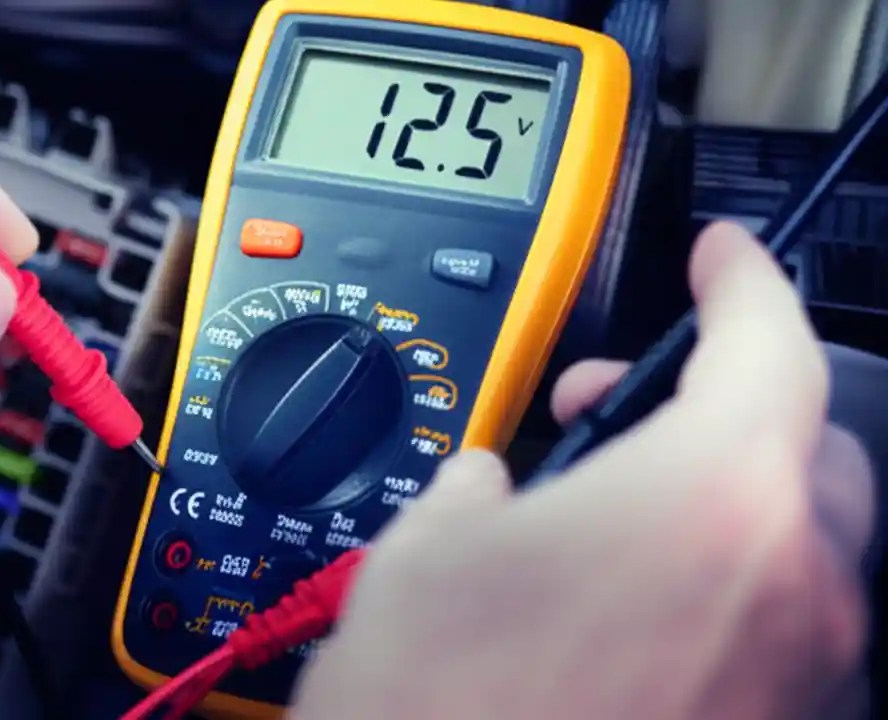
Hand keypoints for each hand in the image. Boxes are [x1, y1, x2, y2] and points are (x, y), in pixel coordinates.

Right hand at [290, 222, 873, 718]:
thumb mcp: (424, 557)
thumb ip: (478, 488)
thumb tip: (491, 493)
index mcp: (712, 501)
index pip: (770, 339)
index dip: (741, 279)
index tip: (722, 258)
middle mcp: (791, 591)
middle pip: (802, 442)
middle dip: (713, 403)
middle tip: (613, 407)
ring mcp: (800, 680)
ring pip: (789, 544)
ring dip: (706, 503)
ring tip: (597, 521)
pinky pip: (768, 631)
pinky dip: (709, 594)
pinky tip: (610, 615)